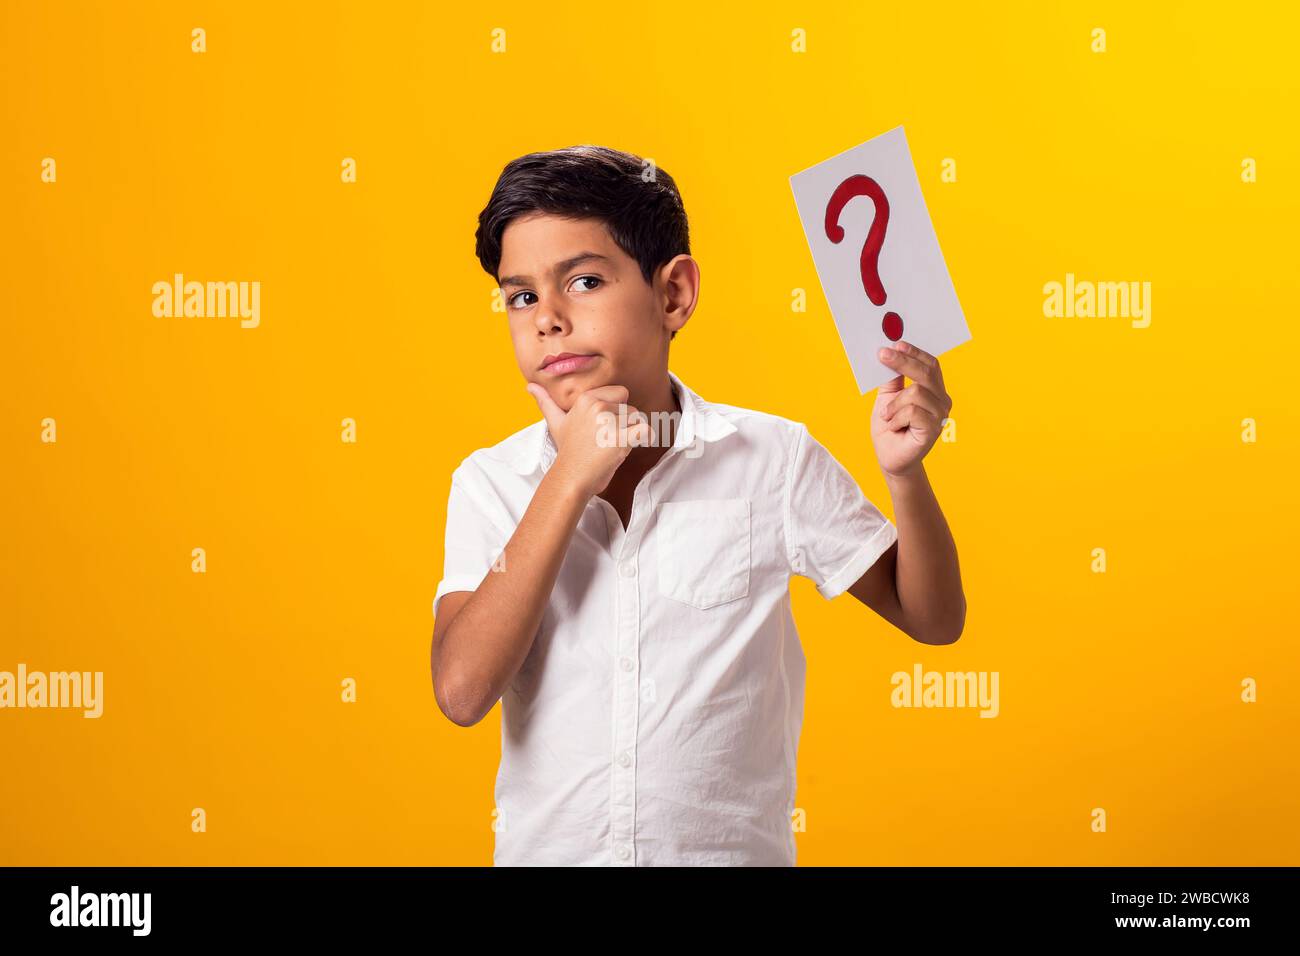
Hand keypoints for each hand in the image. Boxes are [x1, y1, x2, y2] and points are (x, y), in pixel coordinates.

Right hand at [526, 383, 651, 497]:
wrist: (571, 477)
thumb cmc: (568, 450)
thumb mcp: (555, 422)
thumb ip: (545, 401)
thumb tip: (530, 386)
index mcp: (586, 398)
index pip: (620, 393)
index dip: (616, 411)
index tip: (602, 427)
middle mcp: (598, 406)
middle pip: (630, 407)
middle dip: (624, 423)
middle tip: (606, 440)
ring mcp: (609, 423)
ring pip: (638, 419)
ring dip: (631, 433)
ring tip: (612, 446)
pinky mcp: (620, 439)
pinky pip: (646, 430)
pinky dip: (646, 438)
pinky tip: (632, 445)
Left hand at [869, 340, 952, 478]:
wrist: (889, 458)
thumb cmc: (890, 427)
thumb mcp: (887, 397)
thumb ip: (892, 378)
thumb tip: (888, 353)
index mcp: (934, 390)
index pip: (930, 365)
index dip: (914, 353)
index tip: (895, 344)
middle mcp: (941, 400)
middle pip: (926, 372)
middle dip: (903, 362)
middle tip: (882, 355)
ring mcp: (940, 415)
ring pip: (916, 392)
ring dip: (893, 404)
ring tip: (887, 416)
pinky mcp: (934, 430)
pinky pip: (913, 411)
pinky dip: (896, 417)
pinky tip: (894, 426)